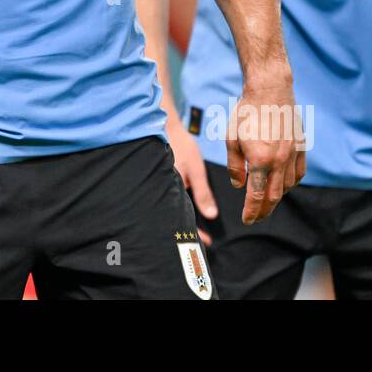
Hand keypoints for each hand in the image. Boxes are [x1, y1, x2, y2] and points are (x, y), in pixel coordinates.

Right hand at [165, 115, 216, 245]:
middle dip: (186, 230)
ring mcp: (159, 186)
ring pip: (171, 209)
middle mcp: (162, 189)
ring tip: (195, 231)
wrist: (165, 127)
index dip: (193, 233)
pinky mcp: (160, 181)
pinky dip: (179, 207)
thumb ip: (203, 193)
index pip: (181, 218)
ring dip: (182, 219)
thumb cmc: (181, 146)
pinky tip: (185, 210)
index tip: (204, 243)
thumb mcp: (196, 169)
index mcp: (171, 188)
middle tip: (201, 242)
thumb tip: (211, 216)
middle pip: (173, 217)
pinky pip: (169, 198)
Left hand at [225, 77, 304, 224]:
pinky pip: (299, 173)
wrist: (270, 91)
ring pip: (287, 186)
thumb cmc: (246, 113)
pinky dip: (290, 183)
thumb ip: (235, 166)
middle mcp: (280, 161)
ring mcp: (293, 154)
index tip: (247, 220)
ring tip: (267, 203)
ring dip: (277, 198)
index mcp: (261, 160)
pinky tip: (283, 185)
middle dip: (264, 211)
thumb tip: (239, 186)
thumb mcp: (232, 139)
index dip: (251, 211)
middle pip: (274, 196)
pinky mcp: (301, 147)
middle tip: (256, 219)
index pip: (257, 195)